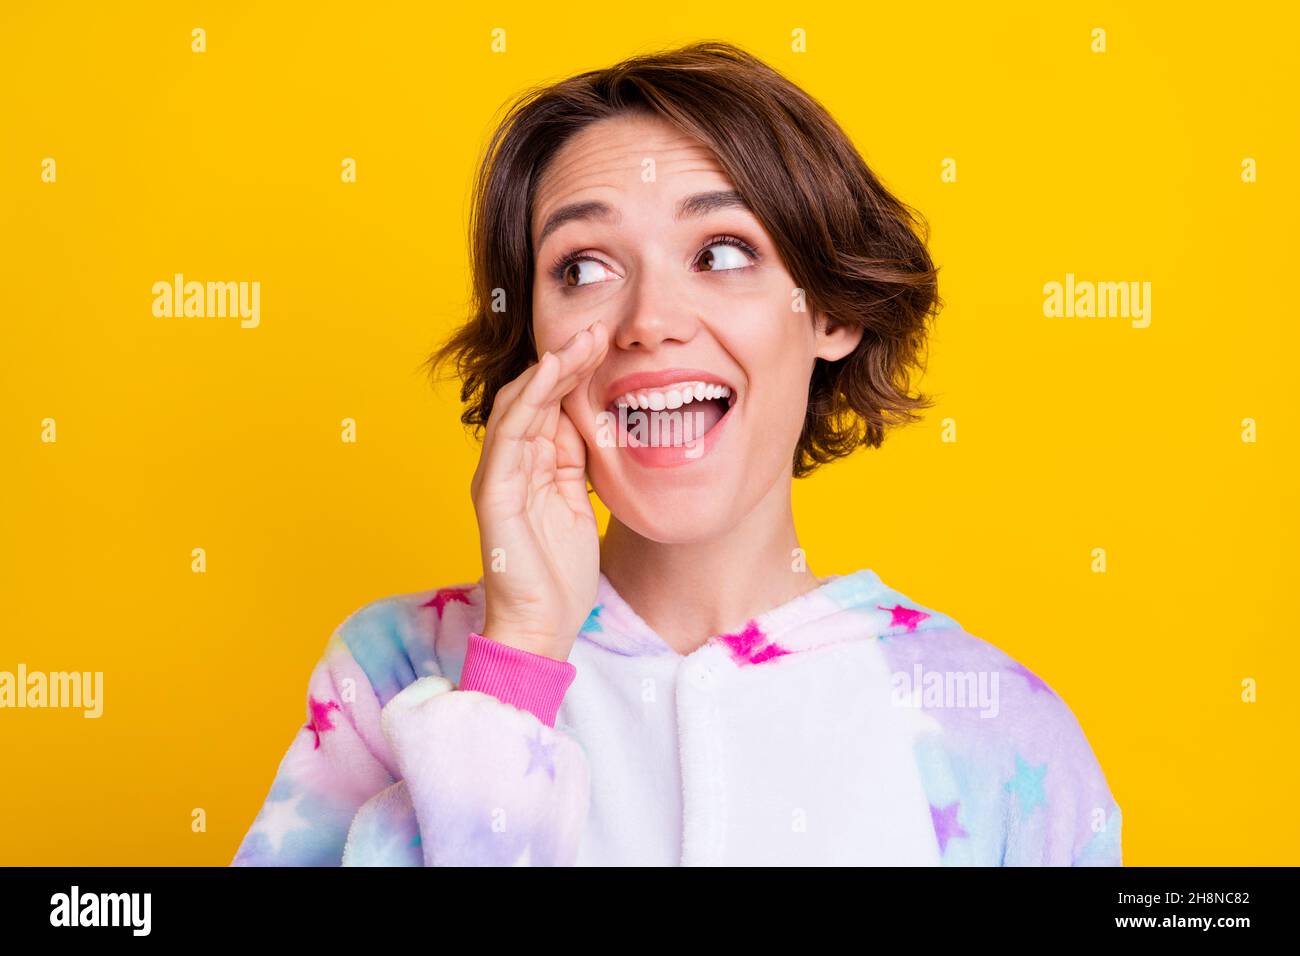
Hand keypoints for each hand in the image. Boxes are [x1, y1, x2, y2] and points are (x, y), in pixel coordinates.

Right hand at [469, 320, 610, 660]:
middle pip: (534, 396)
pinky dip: (528, 399)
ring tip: (582, 340)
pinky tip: (550, 373)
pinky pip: (508, 434)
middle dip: (566, 359)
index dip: (575, 371)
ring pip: (519, 405)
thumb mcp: (579, 504)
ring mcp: (498, 475)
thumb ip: (577, 463)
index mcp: (532, 466)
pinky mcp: (493, 491)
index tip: (606, 342)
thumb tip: (590, 421)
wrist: (542, 625)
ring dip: (551, 369)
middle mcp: (510, 464)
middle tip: (598, 327)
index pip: (550, 405)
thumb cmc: (561, 574)